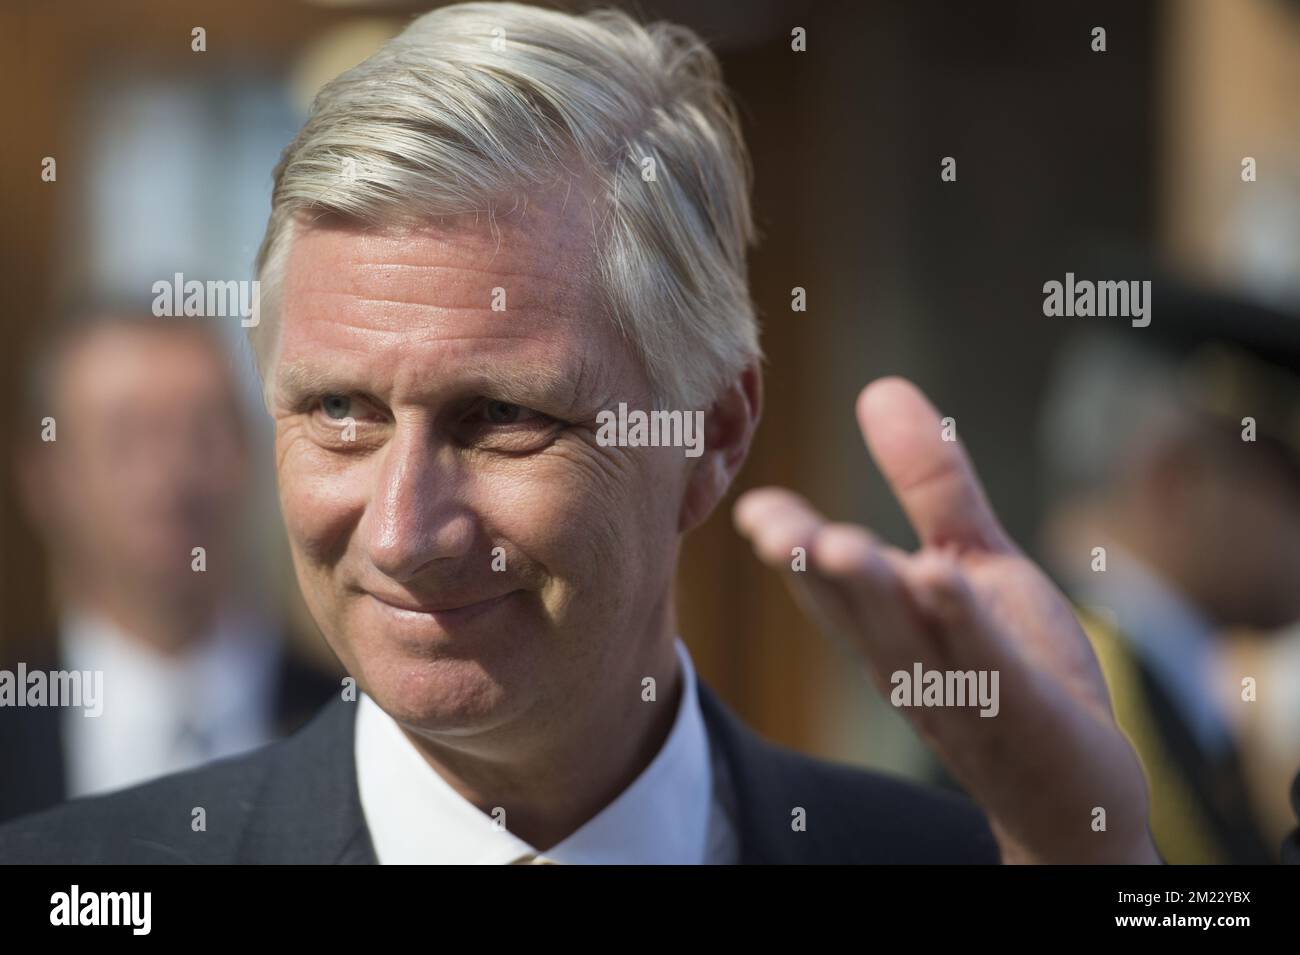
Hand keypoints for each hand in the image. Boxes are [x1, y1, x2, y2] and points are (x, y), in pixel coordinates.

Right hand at [733, 376, 1159, 863]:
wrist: (1071, 785)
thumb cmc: (1009, 667)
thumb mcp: (971, 559)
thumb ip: (928, 483)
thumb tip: (880, 387)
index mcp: (887, 626)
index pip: (826, 585)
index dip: (789, 548)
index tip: (754, 509)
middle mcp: (908, 661)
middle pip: (852, 609)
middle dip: (810, 566)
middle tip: (770, 527)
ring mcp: (962, 689)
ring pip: (906, 636)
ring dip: (870, 592)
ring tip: (837, 544)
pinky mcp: (1023, 707)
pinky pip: (986, 663)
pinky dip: (962, 624)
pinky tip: (941, 580)